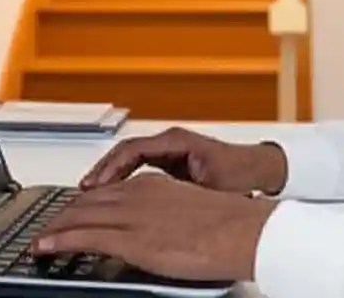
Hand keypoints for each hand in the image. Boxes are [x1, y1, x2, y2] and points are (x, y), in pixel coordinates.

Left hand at [31, 174, 277, 280]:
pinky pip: (83, 237)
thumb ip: (165, 215)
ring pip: (78, 216)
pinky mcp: (130, 239)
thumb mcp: (188, 210)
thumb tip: (156, 232)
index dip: (82, 204)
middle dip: (61, 216)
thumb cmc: (228, 226)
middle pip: (85, 202)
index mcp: (151, 185)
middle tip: (46, 229)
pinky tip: (43, 248)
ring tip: (39, 241)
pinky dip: (58, 241)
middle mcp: (136, 194)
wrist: (243, 231)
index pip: (105, 192)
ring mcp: (131, 215)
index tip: (70, 215)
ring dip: (54, 229)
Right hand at [80, 127, 287, 194]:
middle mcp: (170, 141)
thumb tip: (162, 202)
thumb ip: (185, 192)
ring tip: (90, 192)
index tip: (97, 183)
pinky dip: (122, 176)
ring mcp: (168, 149)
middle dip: (103, 169)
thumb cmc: (240, 174)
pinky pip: (137, 164)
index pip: (133, 149)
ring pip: (128, 157)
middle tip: (84, 189)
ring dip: (110, 173)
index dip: (111, 166)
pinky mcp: (169, 160)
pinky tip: (112, 191)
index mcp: (177, 141)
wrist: (258, 169)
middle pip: (125, 151)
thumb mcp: (211, 186)